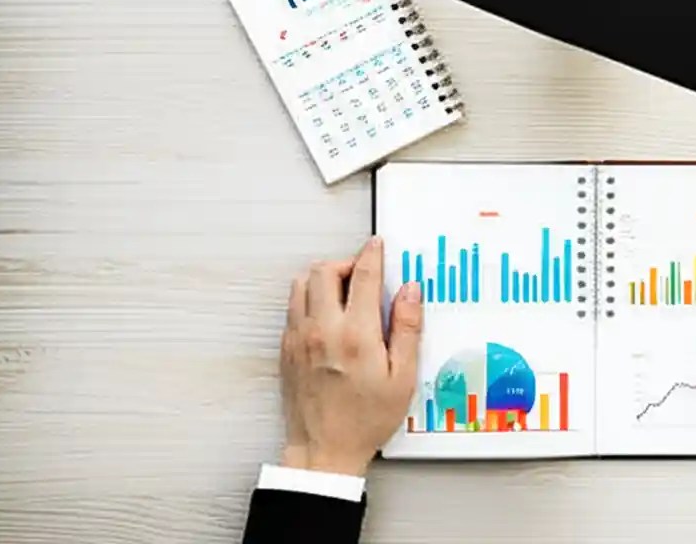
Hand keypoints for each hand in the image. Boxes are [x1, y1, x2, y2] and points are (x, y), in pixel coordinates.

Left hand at [280, 236, 422, 475]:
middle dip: (346, 262)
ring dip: (323, 278)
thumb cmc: (365, 420)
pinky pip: (293, 307)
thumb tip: (410, 291)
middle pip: (325, 270)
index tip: (378, 245)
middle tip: (363, 273)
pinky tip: (328, 315)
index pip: (363, 276)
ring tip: (344, 292)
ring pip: (302, 283)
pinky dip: (309, 299)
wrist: (324, 450)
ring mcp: (299, 338)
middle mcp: (322, 330)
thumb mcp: (402, 377)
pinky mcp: (286, 349)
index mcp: (356, 335)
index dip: (373, 254)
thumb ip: (406, 328)